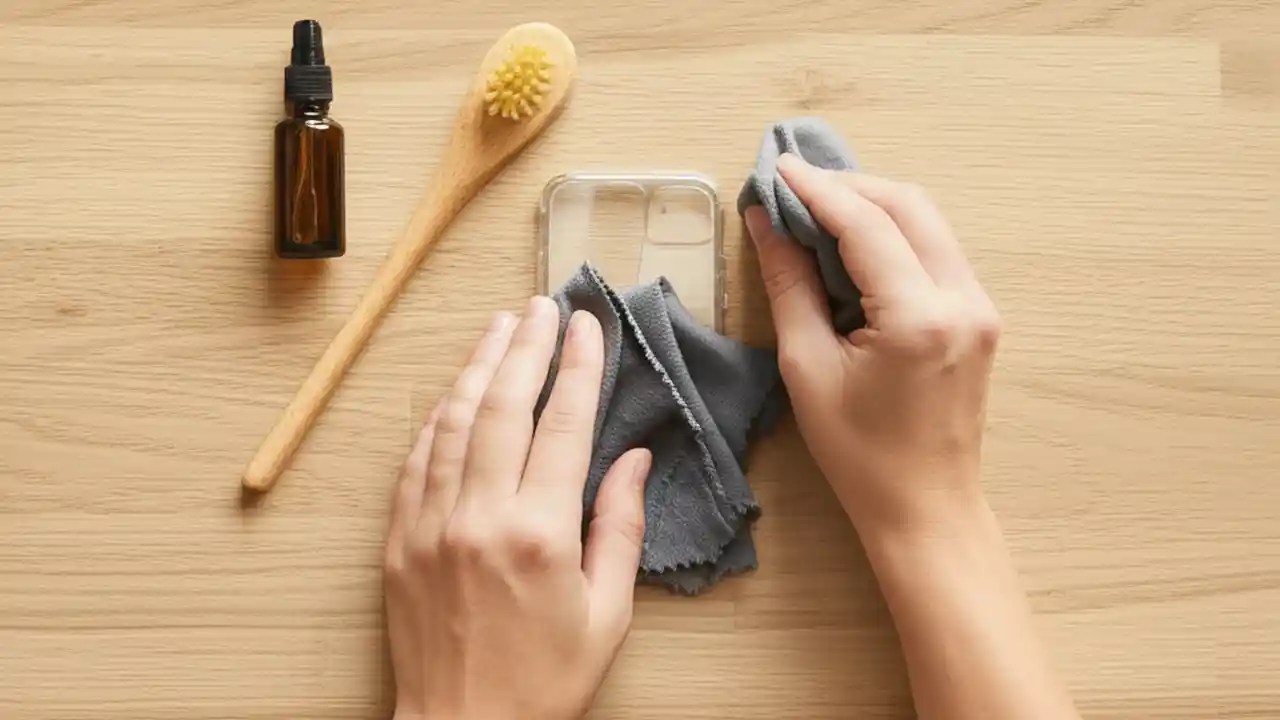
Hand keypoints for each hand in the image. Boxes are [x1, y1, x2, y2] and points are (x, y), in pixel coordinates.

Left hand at [384, 297, 652, 719]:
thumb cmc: (544, 683)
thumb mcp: (607, 615)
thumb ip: (619, 529)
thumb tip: (631, 459)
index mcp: (540, 533)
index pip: (562, 424)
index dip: (577, 366)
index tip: (585, 324)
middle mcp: (480, 516)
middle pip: (503, 405)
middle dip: (525, 346)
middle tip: (541, 304)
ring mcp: (431, 524)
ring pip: (454, 421)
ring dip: (478, 366)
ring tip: (499, 326)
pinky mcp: (399, 540)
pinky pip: (416, 459)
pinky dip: (438, 416)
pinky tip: (455, 391)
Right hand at [745, 154, 1000, 537]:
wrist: (927, 509)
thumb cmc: (859, 454)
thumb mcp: (807, 369)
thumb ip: (788, 286)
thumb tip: (766, 223)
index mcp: (919, 317)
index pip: (866, 224)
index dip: (817, 189)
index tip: (777, 168)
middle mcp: (963, 299)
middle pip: (908, 205)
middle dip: (849, 185)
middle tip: (795, 185)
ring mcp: (980, 306)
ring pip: (928, 221)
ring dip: (874, 203)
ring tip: (818, 207)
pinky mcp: (981, 316)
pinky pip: (937, 250)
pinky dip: (895, 232)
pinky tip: (855, 241)